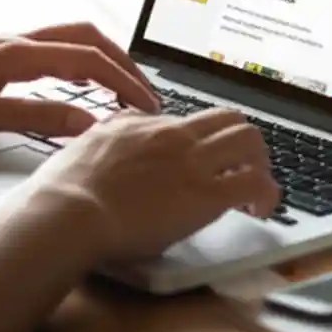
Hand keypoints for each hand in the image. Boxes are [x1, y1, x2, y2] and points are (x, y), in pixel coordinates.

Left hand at [0, 22, 159, 142]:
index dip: (124, 82)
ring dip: (105, 58)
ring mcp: (9, 46)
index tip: (147, 106)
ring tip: (124, 86)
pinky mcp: (0, 57)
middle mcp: (18, 43)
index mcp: (19, 54)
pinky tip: (82, 83)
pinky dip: (83, 62)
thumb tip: (89, 122)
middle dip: (124, 63)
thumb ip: (37, 118)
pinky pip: (56, 49)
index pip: (89, 60)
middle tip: (146, 94)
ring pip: (73, 39)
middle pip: (89, 38)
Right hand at [25, 109, 279, 262]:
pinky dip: (267, 194)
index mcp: (145, 124)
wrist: (66, 212)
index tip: (206, 161)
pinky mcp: (207, 195)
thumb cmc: (64, 190)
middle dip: (242, 144)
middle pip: (230, 119)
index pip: (192, 120)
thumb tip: (119, 131)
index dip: (205, 141)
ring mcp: (194, 162)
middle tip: (240, 170)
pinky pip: (255, 183)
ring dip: (260, 164)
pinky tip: (260, 211)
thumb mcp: (86, 144)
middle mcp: (176, 136)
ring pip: (251, 141)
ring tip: (254, 191)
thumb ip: (110, 134)